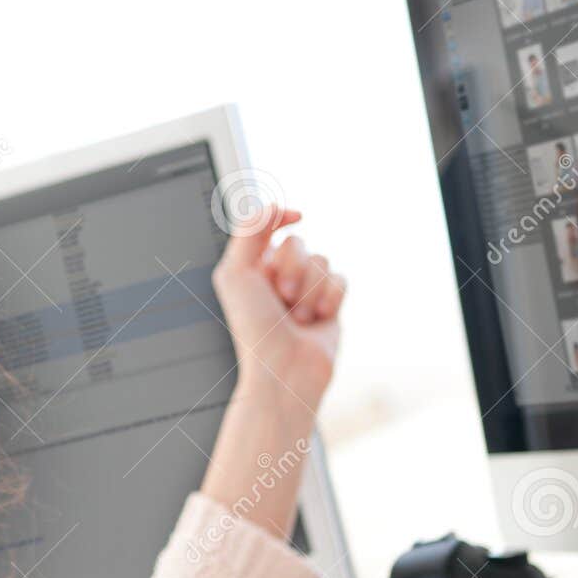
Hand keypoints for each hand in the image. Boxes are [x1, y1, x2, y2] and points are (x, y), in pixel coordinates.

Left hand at [211, 205, 345, 417]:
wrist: (284, 372)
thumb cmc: (255, 328)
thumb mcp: (236, 273)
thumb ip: (250, 230)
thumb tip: (276, 205)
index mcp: (250, 268)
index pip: (269, 228)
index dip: (281, 218)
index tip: (295, 217)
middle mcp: (277, 277)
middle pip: (298, 243)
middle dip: (292, 268)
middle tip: (281, 296)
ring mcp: (305, 291)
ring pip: (322, 261)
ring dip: (310, 289)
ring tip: (298, 317)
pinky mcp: (329, 305)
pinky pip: (341, 279)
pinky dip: (330, 298)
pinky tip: (318, 321)